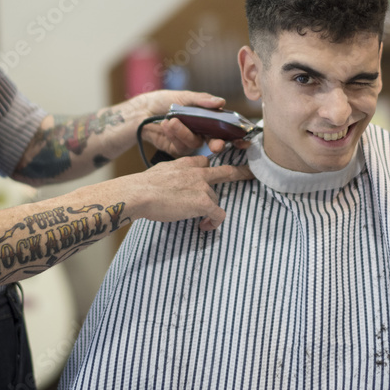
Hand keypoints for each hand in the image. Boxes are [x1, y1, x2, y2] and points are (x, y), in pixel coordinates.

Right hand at [120, 155, 252, 229]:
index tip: (213, 175)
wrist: (139, 194)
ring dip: (210, 210)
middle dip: (240, 173)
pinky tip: (205, 226)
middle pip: (225, 172)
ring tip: (200, 220)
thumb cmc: (143, 186)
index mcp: (187, 163)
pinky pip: (218, 214)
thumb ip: (174, 173)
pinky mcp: (203, 203)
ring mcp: (202, 187)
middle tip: (249, 174)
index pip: (205, 162)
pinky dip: (214, 222)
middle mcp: (198, 172)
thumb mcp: (161, 171)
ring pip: (216, 199)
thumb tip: (172, 182)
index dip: (209, 171)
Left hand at [134, 89, 229, 157]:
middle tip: (217, 145)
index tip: (243, 142)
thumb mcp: (184, 97)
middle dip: (217, 144)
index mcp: (208, 119)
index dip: (237, 137)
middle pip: (215, 142)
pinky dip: (173, 135)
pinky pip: (180, 147)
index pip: (227, 129)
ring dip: (183, 132)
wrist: (141, 110)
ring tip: (171, 120)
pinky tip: (165, 125)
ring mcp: (189, 142)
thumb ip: (202, 100)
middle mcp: (202, 132)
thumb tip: (221, 102)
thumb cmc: (164, 101)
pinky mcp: (176, 149)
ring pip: (195, 143)